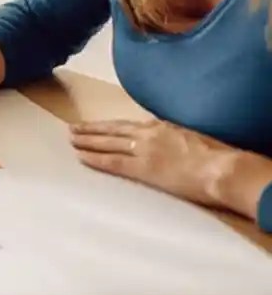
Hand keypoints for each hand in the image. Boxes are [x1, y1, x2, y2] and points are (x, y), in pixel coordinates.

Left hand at [69, 119, 233, 208]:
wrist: (223, 168)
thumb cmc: (216, 156)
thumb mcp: (191, 139)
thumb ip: (174, 139)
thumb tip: (168, 146)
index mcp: (161, 126)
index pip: (127, 126)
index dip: (108, 126)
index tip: (95, 126)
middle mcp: (148, 135)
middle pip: (112, 131)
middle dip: (91, 131)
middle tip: (72, 130)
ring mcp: (143, 150)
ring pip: (107, 144)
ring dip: (87, 143)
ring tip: (71, 142)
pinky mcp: (143, 168)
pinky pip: (112, 162)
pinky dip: (95, 159)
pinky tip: (81, 158)